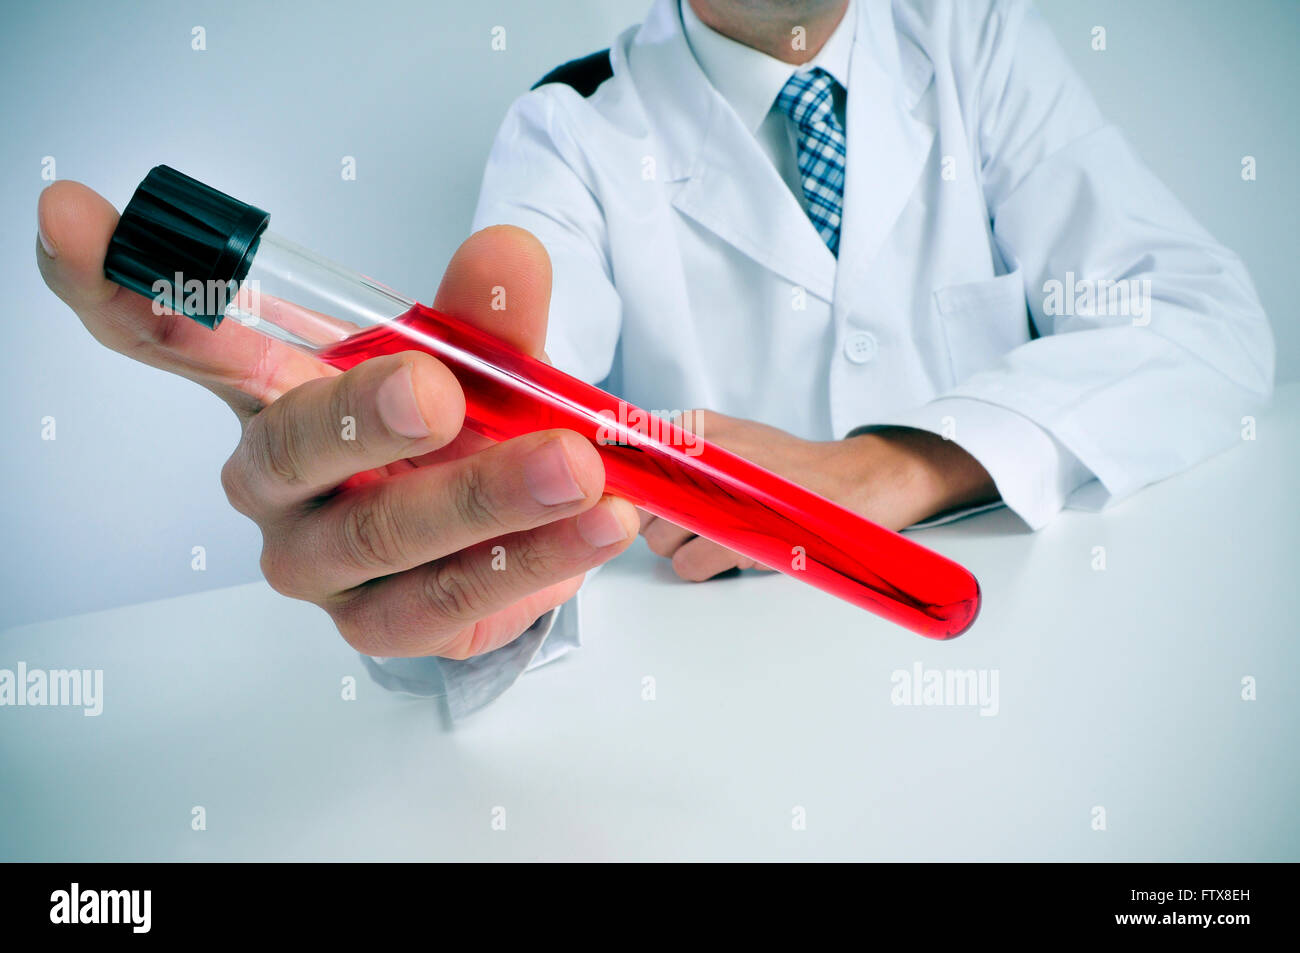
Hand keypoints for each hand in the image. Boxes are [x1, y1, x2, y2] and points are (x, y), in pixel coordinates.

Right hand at [37, 181, 637, 659]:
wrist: (506, 518)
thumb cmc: (458, 426)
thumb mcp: (475, 356)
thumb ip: (488, 313)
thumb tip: (508, 256)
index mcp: (270, 388)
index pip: (175, 336)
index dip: (121, 284)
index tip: (74, 219)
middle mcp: (273, 480)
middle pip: (286, 447)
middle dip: (360, 414)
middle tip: (435, 389)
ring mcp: (319, 562)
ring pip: (377, 537)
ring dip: (480, 497)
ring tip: (572, 466)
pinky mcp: (382, 625)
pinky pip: (448, 600)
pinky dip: (529, 561)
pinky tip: (595, 527)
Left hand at [639, 410, 997, 580]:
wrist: (855, 485)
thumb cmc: (790, 468)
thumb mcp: (732, 437)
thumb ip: (679, 448)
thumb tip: (625, 472)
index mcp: (697, 428)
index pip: (628, 454)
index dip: (630, 485)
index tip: (640, 496)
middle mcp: (702, 455)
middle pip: (641, 505)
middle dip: (660, 521)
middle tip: (694, 520)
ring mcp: (718, 495)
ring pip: (659, 540)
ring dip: (681, 546)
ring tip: (718, 534)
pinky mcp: (738, 537)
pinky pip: (688, 564)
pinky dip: (703, 566)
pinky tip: (731, 551)